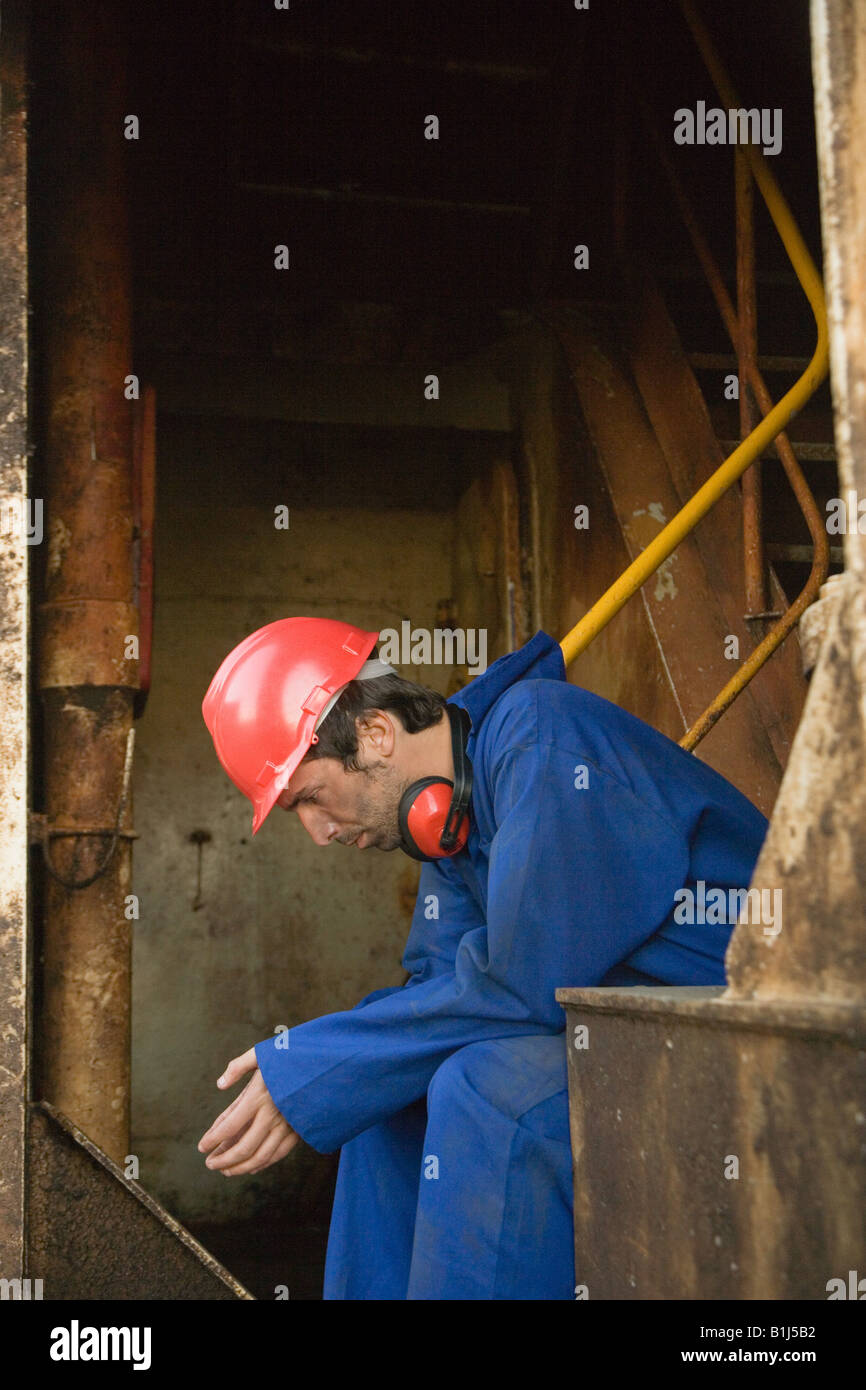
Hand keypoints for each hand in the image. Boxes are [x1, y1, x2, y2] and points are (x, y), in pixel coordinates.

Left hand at [198, 1048, 299, 1175]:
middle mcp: (273, 1115)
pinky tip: (250, 1167)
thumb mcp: (262, 1053)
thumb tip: (220, 1084)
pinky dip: (262, 1164)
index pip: (229, 1126)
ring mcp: (288, 1126)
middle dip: (223, 1160)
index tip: (201, 1147)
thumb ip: (238, 1066)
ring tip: (225, 1170)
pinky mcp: (300, 1131)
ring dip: (240, 1168)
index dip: (212, 1139)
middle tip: (210, 1164)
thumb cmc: (291, 1056)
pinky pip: (278, 1154)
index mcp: (259, 1096)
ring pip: (261, 1156)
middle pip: (243, 1148)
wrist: (328, 1066)